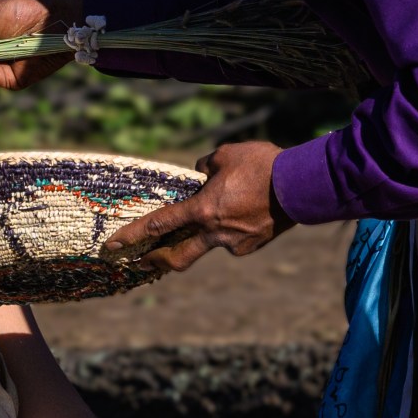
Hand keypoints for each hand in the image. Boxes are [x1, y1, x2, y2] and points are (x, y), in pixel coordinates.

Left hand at [104, 141, 294, 273]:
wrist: (303, 186)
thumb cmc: (263, 165)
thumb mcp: (227, 155)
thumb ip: (206, 166)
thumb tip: (201, 174)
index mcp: (203, 210)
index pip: (159, 224)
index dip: (133, 235)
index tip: (114, 246)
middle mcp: (214, 233)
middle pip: (177, 256)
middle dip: (155, 261)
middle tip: (140, 262)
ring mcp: (234, 244)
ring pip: (210, 243)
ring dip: (205, 232)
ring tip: (226, 208)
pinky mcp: (252, 246)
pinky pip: (233, 238)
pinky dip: (231, 228)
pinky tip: (246, 211)